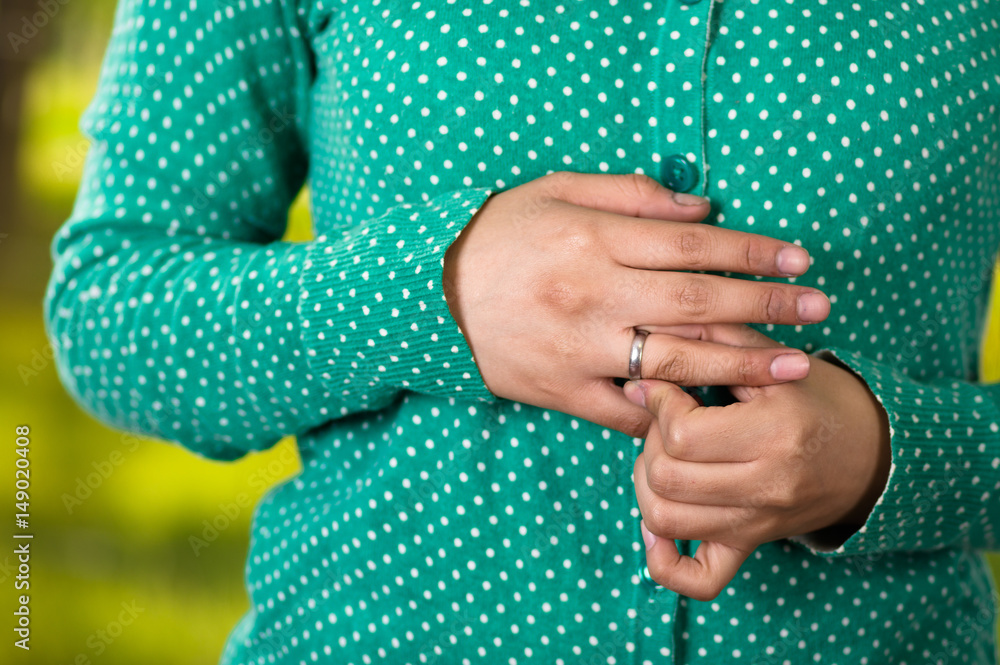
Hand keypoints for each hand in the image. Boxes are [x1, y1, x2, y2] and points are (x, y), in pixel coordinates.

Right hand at [442, 171, 830, 437]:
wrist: (431, 292)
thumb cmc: (502, 234)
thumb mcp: (557, 191)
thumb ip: (632, 196)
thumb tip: (703, 208)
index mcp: (592, 240)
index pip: (691, 246)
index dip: (751, 253)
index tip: (798, 260)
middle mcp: (591, 295)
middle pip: (695, 305)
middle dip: (764, 309)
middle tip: (819, 312)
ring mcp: (575, 349)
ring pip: (672, 362)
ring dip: (738, 366)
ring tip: (791, 369)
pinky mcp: (558, 390)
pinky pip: (624, 411)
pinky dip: (670, 413)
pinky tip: (711, 410)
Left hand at [626, 323, 891, 600]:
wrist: (873, 452)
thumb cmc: (819, 398)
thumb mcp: (776, 360)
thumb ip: (715, 345)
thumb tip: (644, 357)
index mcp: (775, 433)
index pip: (680, 434)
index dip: (657, 403)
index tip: (663, 386)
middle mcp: (768, 485)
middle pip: (665, 477)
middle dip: (649, 441)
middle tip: (666, 421)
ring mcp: (759, 523)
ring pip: (665, 520)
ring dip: (646, 485)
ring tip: (663, 458)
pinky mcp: (753, 545)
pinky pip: (698, 579)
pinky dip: (664, 560)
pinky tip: (656, 527)